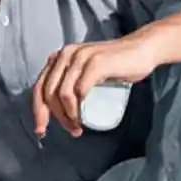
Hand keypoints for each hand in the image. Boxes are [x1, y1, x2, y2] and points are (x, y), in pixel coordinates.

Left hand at [32, 34, 162, 136]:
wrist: (142, 50)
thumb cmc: (115, 66)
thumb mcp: (86, 72)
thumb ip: (71, 80)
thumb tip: (58, 109)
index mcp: (59, 58)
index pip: (39, 87)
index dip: (38, 111)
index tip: (41, 130)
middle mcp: (65, 54)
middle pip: (48, 93)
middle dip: (56, 117)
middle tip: (72, 130)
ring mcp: (80, 57)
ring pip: (62, 94)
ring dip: (68, 116)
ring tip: (79, 126)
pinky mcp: (96, 63)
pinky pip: (80, 90)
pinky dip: (79, 107)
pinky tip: (84, 116)